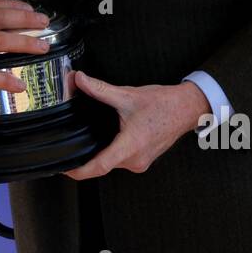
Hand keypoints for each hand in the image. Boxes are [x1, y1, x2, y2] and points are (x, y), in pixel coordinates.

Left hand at [65, 73, 211, 180]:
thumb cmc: (163, 105)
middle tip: (70, 147)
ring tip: (88, 141)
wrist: (186, 109)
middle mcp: (135, 160)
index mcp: (131, 146)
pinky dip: (111, 152)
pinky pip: (121, 161)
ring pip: (112, 163)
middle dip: (86, 158)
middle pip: (102, 165)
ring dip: (99, 155)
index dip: (78, 171)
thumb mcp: (127, 95)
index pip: (99, 167)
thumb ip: (100, 89)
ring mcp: (140, 162)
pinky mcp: (143, 160)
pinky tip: (107, 140)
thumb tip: (80, 81)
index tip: (65, 170)